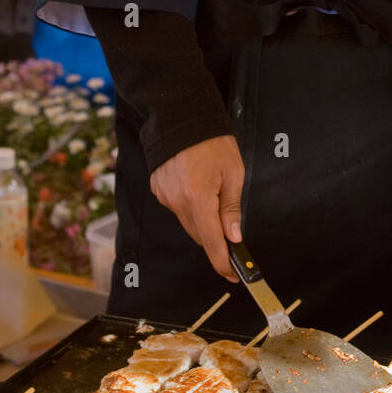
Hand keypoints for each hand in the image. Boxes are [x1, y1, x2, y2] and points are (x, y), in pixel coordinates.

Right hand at [149, 135, 243, 281]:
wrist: (182, 117)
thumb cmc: (212, 142)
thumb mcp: (233, 173)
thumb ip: (231, 208)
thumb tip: (233, 237)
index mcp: (198, 198)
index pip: (211, 242)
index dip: (222, 262)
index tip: (233, 274)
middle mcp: (177, 201)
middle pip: (199, 234)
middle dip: (215, 236)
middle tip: (231, 229)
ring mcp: (164, 195)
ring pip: (188, 221)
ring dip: (202, 219)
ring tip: (212, 191)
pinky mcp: (158, 189)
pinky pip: (176, 207)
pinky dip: (189, 205)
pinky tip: (196, 184)